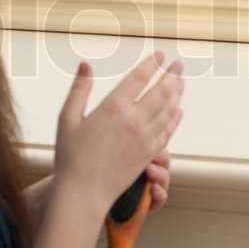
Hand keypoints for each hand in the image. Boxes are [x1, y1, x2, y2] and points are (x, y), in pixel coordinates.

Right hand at [54, 52, 183, 214]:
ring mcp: (145, 138)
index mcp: (113, 107)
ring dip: (177, 92)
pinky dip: (176, 117)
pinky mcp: (150, 153)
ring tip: (181, 81)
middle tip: (179, 64)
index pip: (139, 78)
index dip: (152, 63)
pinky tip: (178, 110)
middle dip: (172, 74)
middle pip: (162, 90)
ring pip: (169, 109)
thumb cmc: (71, 156)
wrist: (84, 192)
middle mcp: (134, 120)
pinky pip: (169, 130)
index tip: (160, 55)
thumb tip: (85, 64)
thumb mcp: (67, 118)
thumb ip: (79, 89)